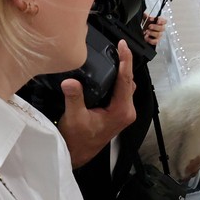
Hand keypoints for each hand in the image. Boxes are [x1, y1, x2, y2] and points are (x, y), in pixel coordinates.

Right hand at [57, 40, 135, 167]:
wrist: (77, 154)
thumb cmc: (77, 139)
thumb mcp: (74, 117)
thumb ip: (74, 98)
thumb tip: (70, 81)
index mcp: (121, 111)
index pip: (126, 80)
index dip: (125, 61)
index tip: (123, 46)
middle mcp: (127, 111)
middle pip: (129, 81)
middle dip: (125, 63)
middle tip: (119, 46)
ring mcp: (124, 112)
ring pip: (126, 86)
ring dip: (122, 70)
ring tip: (116, 54)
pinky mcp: (118, 112)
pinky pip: (122, 91)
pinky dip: (118, 79)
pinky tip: (110, 71)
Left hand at [142, 15, 166, 46]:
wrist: (143, 32)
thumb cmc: (146, 25)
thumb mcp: (145, 20)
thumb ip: (145, 17)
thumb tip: (145, 15)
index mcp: (159, 22)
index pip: (164, 21)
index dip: (162, 21)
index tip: (157, 21)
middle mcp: (161, 29)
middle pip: (162, 28)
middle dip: (155, 27)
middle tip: (149, 26)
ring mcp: (159, 35)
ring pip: (158, 34)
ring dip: (152, 33)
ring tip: (146, 32)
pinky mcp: (156, 41)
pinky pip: (155, 41)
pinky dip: (150, 40)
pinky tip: (146, 37)